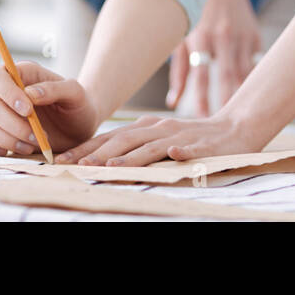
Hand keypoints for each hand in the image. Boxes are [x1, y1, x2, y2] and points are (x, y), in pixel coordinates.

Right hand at [0, 60, 99, 156]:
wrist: (79, 126)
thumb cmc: (78, 105)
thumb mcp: (76, 93)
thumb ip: (56, 88)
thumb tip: (30, 94)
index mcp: (22, 75)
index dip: (8, 93)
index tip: (28, 110)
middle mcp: (6, 94)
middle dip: (15, 125)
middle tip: (39, 136)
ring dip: (7, 140)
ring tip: (32, 146)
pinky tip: (3, 153)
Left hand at [55, 112, 264, 165]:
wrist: (233, 129)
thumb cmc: (190, 139)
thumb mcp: (157, 140)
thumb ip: (133, 147)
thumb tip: (99, 160)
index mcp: (145, 127)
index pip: (109, 137)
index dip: (86, 148)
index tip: (61, 160)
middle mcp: (158, 128)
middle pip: (123, 140)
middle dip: (98, 152)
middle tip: (76, 166)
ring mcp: (179, 136)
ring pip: (150, 147)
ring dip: (130, 157)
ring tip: (110, 166)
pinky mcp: (201, 145)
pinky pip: (189, 149)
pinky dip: (180, 153)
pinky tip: (173, 157)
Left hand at [165, 0, 261, 115]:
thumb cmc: (194, 15)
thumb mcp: (181, 38)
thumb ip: (178, 71)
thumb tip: (172, 103)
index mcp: (200, 38)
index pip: (202, 75)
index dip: (202, 99)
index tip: (202, 121)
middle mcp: (222, 37)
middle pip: (228, 76)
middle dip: (228, 102)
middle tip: (229, 130)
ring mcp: (242, 37)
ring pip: (246, 72)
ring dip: (246, 95)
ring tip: (246, 118)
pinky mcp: (256, 37)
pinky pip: (256, 63)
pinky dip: (257, 80)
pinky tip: (259, 97)